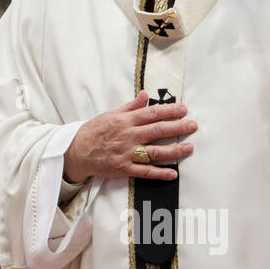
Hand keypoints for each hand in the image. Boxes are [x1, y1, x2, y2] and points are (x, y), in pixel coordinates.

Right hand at [63, 90, 196, 182]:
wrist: (76, 152)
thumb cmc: (94, 132)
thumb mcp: (110, 114)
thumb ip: (131, 106)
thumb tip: (145, 95)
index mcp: (125, 121)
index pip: (152, 113)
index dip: (170, 111)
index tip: (184, 110)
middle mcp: (128, 136)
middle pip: (157, 131)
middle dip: (178, 127)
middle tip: (193, 126)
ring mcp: (127, 153)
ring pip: (155, 152)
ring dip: (174, 150)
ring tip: (189, 148)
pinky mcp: (124, 168)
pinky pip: (145, 172)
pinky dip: (159, 173)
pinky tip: (173, 173)